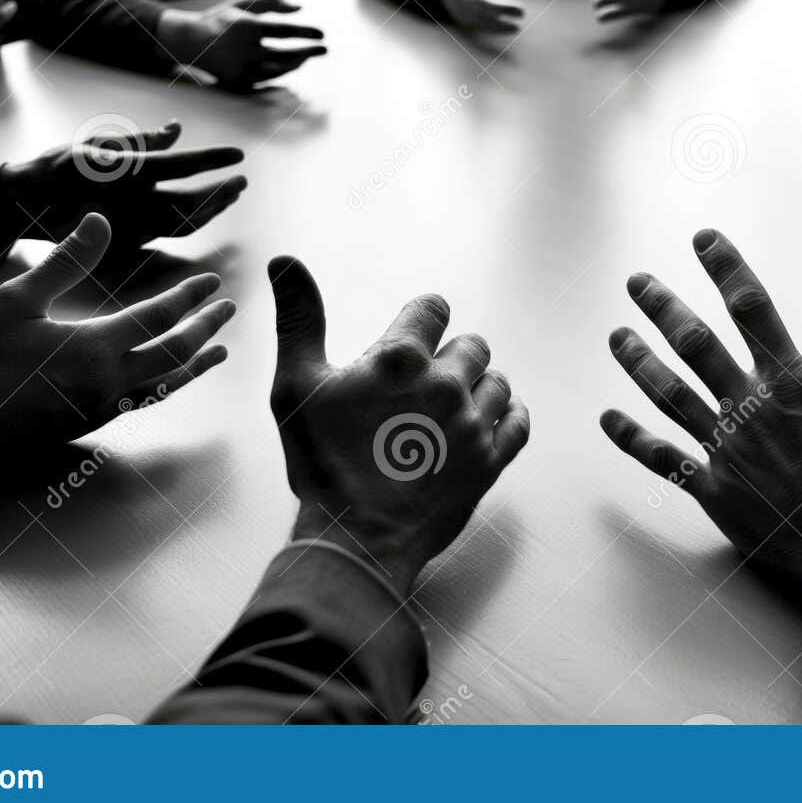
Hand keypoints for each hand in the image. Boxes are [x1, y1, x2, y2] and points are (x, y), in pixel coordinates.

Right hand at [0, 120, 246, 250]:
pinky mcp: (126, 244)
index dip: (211, 161)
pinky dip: (192, 221)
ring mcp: (128, 228)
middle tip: (241, 181)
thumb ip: (140, 140)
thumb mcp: (97, 144)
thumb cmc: (58, 167)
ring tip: (231, 193)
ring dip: (211, 210)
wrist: (23, 205)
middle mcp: (129, 205)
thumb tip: (176, 130)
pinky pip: (170, 233)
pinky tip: (205, 209)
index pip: (179, 166)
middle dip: (220, 194)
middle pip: (189, 205)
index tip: (238, 155)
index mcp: (122, 175)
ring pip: (184, 225)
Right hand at [0, 214, 233, 457]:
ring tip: (218, 353)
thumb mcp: (18, 297)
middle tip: (227, 312)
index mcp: (96, 349)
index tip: (212, 283)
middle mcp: (109, 385)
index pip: (160, 317)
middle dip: (205, 330)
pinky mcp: (87, 427)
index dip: (190, 298)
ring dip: (194, 366)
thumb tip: (101, 219)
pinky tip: (165, 379)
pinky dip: (164, 387)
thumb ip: (66, 260)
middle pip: (175, 354)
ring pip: (165, 387)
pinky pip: (141, 404)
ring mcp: (101, 410)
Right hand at [159, 0, 326, 89]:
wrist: (191, 42)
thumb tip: (301, 8)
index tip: (322, 34)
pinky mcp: (238, 82)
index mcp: (246, 27)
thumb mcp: (245, 5)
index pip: (284, 31)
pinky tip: (292, 64)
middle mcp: (243, 50)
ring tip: (307, 55)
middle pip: (285, 54)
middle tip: (324, 49)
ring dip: (297, 63)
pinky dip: (282, 72)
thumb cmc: (223, 19)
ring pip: (278, 70)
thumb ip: (273, 3)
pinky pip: (267, 79)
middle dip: (308, 52)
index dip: (306, 33)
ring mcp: (240, 69)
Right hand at [268, 258, 530, 591]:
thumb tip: (284, 261)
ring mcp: (473, 424)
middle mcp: (445, 384)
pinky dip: (506, 417)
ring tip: (450, 408)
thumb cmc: (321, 464)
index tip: (414, 338)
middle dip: (451, 357)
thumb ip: (299, 319)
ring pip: (498, 381)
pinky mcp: (490, 461)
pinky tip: (485, 423)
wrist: (356, 541)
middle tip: (424, 384)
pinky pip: (518, 422)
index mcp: (400, 359)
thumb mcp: (296, 386)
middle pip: (472, 345)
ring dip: (478, 387)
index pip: (433, 308)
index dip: (422, 319)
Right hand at [425, 0, 525, 33]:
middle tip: (521, 10)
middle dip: (498, 8)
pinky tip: (514, 27)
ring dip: (500, 18)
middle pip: (476, 3)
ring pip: (480, 16)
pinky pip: (480, 25)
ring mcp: (460, 7)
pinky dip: (496, 27)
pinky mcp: (465, 17)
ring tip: (520, 16)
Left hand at [600, 230, 801, 588]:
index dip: (726, 268)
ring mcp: (725, 450)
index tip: (703, 240)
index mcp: (789, 382)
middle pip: (695, 345)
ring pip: (669, 394)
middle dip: (663, 308)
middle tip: (637, 282)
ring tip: (615, 336)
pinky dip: (633, 439)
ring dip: (639, 362)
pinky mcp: (714, 490)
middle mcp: (747, 408)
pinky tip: (607, 419)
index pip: (751, 308)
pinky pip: (663, 459)